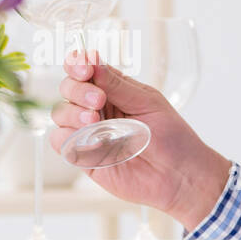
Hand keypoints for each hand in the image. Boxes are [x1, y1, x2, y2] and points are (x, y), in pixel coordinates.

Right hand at [48, 50, 231, 232]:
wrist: (179, 176)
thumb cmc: (172, 137)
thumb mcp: (148, 103)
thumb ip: (118, 85)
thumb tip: (93, 63)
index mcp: (113, 90)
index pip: (85, 69)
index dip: (78, 64)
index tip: (85, 67)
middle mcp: (97, 109)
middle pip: (68, 88)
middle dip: (78, 89)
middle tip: (99, 100)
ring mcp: (89, 132)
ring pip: (60, 113)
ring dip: (72, 112)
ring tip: (94, 119)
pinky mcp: (84, 156)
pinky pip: (61, 141)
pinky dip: (69, 137)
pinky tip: (91, 141)